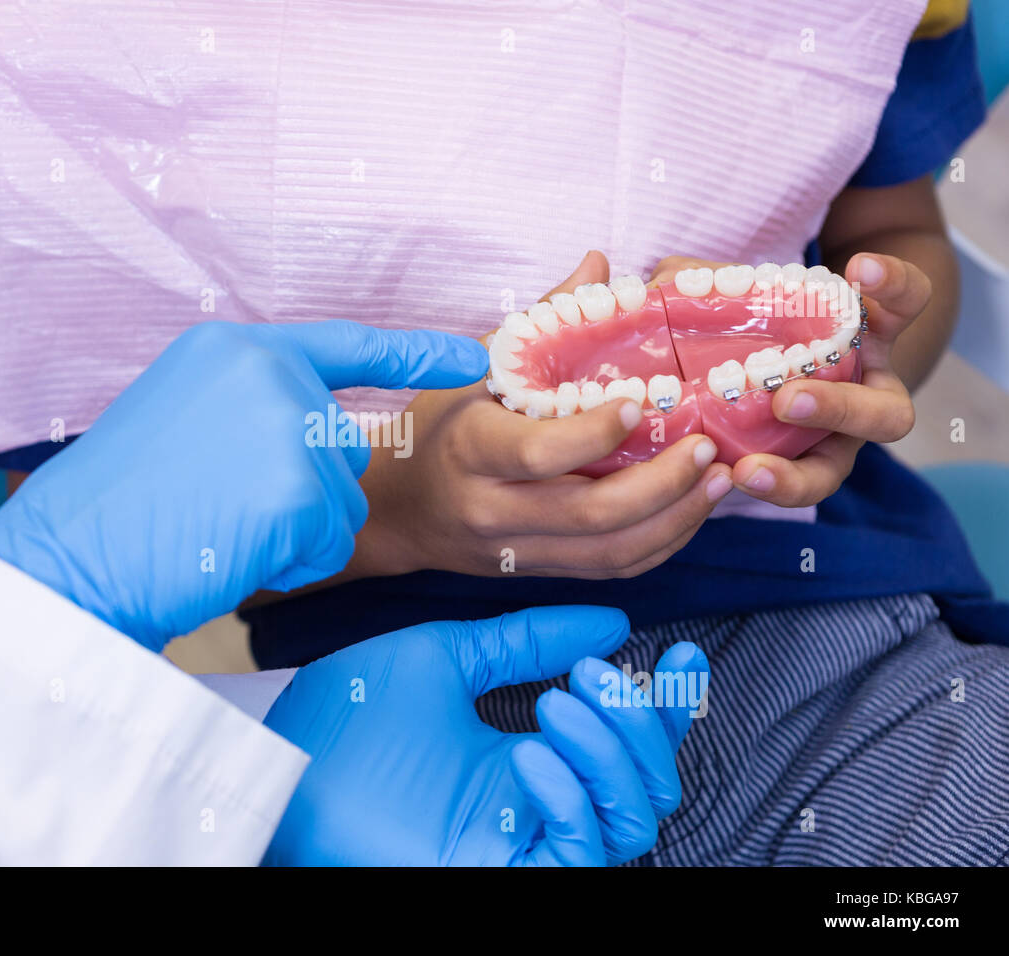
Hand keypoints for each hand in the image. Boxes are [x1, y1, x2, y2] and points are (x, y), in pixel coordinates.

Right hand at [0, 320, 486, 649]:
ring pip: (342, 502)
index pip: (343, 345)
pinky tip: (232, 551)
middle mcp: (267, 373)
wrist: (67, 558)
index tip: (468, 358)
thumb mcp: (182, 419)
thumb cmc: (115, 506)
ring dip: (297, 534)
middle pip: (342, 450)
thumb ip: (252, 409)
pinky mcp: (297, 489)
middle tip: (221, 510)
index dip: (410, 352)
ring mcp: (286, 427)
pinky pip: (330, 543)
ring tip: (219, 529)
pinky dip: (291, 563)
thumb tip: (322, 435)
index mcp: (233, 349)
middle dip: (305, 496)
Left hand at [263, 605, 708, 865]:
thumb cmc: (348, 717)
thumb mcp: (446, 659)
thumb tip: (606, 623)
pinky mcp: (502, 871)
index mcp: (530, 757)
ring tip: (559, 700)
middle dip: (642, 727)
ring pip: (628, 822)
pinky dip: (572, 799)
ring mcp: (521, 842)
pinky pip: (579, 853)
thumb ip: (524, 642)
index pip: (623, 743)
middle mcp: (537, 805)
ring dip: (610, 753)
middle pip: (645, 788)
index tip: (677, 653)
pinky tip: (530, 750)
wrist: (284, 764)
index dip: (663, 703)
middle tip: (598, 675)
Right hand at [350, 251, 731, 580]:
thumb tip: (602, 263)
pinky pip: (609, 569)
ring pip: (610, 552)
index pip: (540, 451)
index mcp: (472, 450)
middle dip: (663, 484)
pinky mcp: (538, 571)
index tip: (642, 402)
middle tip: (706, 446)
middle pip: (591, 514)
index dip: (597, 432)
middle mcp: (493, 509)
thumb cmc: (435, 428)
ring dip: (676, 519)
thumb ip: (540, 320)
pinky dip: (659, 544)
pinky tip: (691, 510)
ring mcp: (516, 549)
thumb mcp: (471, 368)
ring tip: (719, 479)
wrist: (397, 511)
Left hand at [650, 254, 922, 506]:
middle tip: (787, 399)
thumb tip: (668, 282)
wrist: (736, 378)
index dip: (894, 284)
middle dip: (840, 408)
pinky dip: (762, 485)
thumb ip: (710, 283)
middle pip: (886, 413)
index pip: (904, 301)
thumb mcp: (735, 296)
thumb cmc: (746, 324)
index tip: (860, 269)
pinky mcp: (795, 474)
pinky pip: (790, 488)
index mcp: (862, 335)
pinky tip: (723, 476)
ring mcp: (831, 442)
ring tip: (748, 470)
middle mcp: (862, 392)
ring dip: (796, 475)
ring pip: (834, 471)